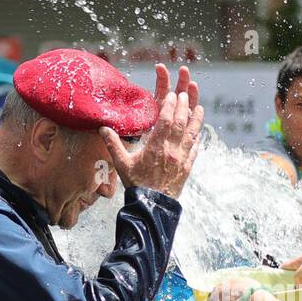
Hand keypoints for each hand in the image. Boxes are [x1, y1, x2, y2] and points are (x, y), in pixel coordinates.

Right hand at [100, 64, 203, 199]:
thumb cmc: (137, 185)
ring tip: (199, 107)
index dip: (170, 105)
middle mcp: (172, 150)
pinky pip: (195, 150)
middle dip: (183, 106)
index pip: (166, 120)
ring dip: (196, 119)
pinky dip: (197, 139)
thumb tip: (102, 129)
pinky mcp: (187, 168)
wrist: (152, 206)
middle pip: (181, 123)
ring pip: (192, 134)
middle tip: (184, 94)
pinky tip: (198, 133)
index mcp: (157, 146)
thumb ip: (113, 144)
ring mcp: (182, 159)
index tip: (173, 94)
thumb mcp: (122, 164)